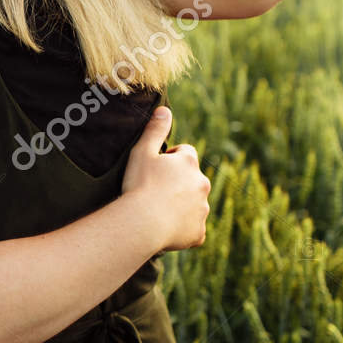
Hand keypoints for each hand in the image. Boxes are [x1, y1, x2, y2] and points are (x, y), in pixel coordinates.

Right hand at [121, 106, 210, 251]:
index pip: (186, 154)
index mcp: (189, 163)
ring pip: (194, 205)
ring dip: (182, 206)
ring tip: (158, 213)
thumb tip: (164, 110)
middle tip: (155, 193)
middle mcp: (202, 184)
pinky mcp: (198, 232)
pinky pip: (193, 229)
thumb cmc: (139, 185)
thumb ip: (155, 130)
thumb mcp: (142, 152)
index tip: (157, 169)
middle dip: (179, 184)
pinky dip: (183, 229)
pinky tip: (165, 230)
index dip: (171, 160)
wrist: (142, 223)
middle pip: (193, 180)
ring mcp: (202, 210)